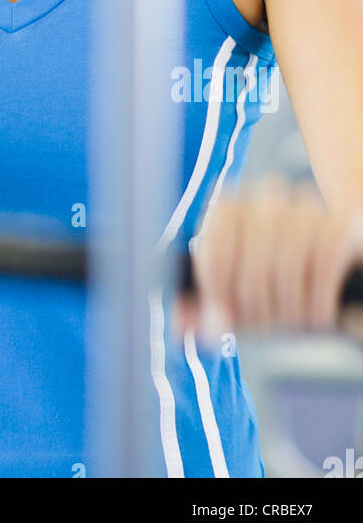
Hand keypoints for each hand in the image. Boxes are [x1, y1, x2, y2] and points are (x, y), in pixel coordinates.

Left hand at [187, 176, 362, 338]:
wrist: (335, 285)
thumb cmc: (277, 291)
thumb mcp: (238, 305)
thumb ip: (207, 313)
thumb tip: (180, 323)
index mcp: (234, 208)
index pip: (216, 234)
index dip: (217, 277)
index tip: (222, 311)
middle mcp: (268, 197)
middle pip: (252, 251)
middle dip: (255, 300)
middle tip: (264, 325)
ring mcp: (307, 207)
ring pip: (287, 259)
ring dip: (289, 304)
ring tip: (293, 323)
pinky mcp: (342, 224)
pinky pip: (324, 263)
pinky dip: (318, 300)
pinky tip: (318, 317)